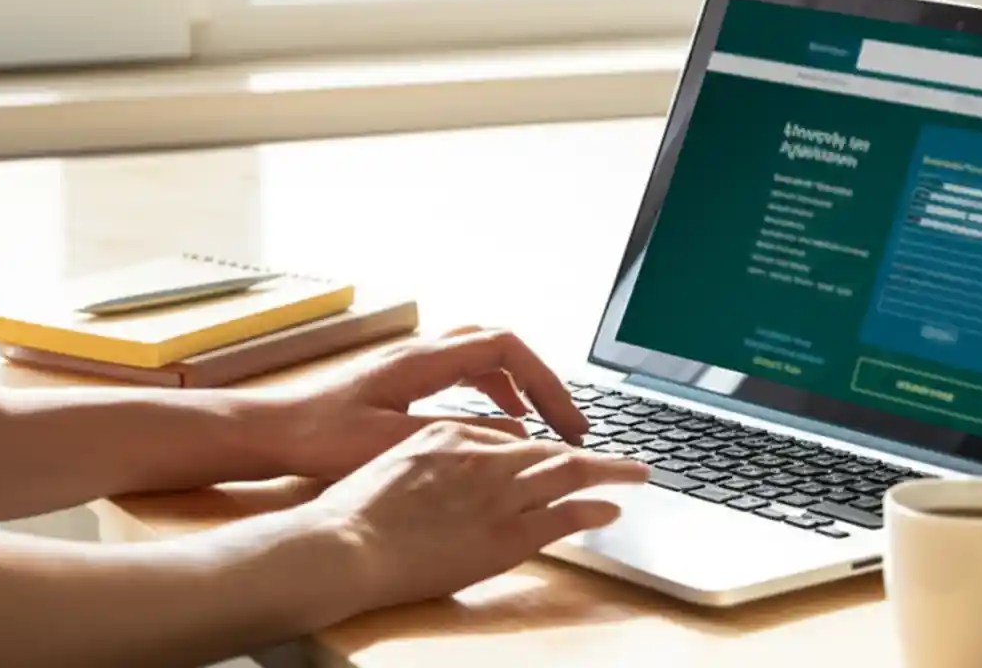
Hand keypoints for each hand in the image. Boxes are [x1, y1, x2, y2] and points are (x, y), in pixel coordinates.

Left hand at [272, 327, 590, 479]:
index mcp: (424, 360)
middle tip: (566, 421)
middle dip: (541, 380)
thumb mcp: (395, 443)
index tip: (566, 419)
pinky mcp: (405, 377)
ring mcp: (413, 361)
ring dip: (520, 384)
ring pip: (485, 355)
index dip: (545, 380)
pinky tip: (501, 419)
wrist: (271, 430)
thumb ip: (458, 434)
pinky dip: (495, 389)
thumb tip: (516, 432)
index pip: (506, 348)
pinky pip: (466, 370)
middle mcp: (423, 351)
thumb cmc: (320, 437)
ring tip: (545, 422)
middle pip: (502, 345)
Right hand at [311, 420, 648, 608]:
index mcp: (451, 437)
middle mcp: (482, 458)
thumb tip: (461, 460)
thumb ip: (435, 457)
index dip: (542, 447)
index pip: (511, 439)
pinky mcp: (507, 533)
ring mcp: (498, 494)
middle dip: (593, 452)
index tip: (558, 454)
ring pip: (569, 472)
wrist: (346, 544)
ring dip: (609, 472)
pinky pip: (564, 514)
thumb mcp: (393, 463)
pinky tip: (611, 510)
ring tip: (635, 474)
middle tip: (622, 458)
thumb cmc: (356, 513)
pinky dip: (593, 509)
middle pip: (551, 448)